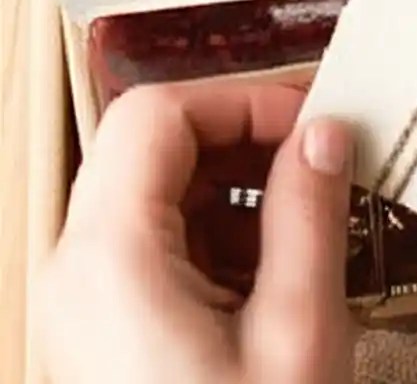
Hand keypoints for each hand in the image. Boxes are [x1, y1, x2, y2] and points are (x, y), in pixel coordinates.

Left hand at [34, 84, 356, 383]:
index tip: (312, 119)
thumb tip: (324, 136)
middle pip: (153, 145)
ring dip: (241, 187)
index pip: (157, 115)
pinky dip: (223, 232)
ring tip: (308, 220)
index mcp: (111, 259)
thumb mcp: (300, 329)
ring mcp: (87, 296)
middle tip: (321, 156)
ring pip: (160, 189)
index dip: (244, 101)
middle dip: (248, 140)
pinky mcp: (108, 318)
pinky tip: (277, 268)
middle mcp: (78, 270)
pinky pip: (160, 239)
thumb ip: (310, 217)